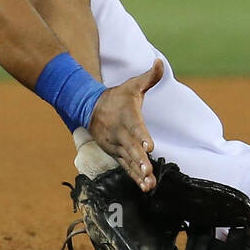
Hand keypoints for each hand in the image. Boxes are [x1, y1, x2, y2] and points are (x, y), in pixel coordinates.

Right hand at [89, 59, 164, 191]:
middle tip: (148, 171)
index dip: (142, 137)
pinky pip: (126, 167)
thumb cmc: (116, 97)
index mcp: (128, 117)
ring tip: (149, 185)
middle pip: (131, 149)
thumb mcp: (132, 85)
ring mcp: (117, 146)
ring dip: (138, 174)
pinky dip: (135, 177)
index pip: (135, 127)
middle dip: (140, 161)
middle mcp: (121, 134)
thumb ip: (149, 77)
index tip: (149, 146)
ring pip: (129, 161)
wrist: (89, 108)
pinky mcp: (116, 154)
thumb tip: (159, 62)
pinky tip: (145, 187)